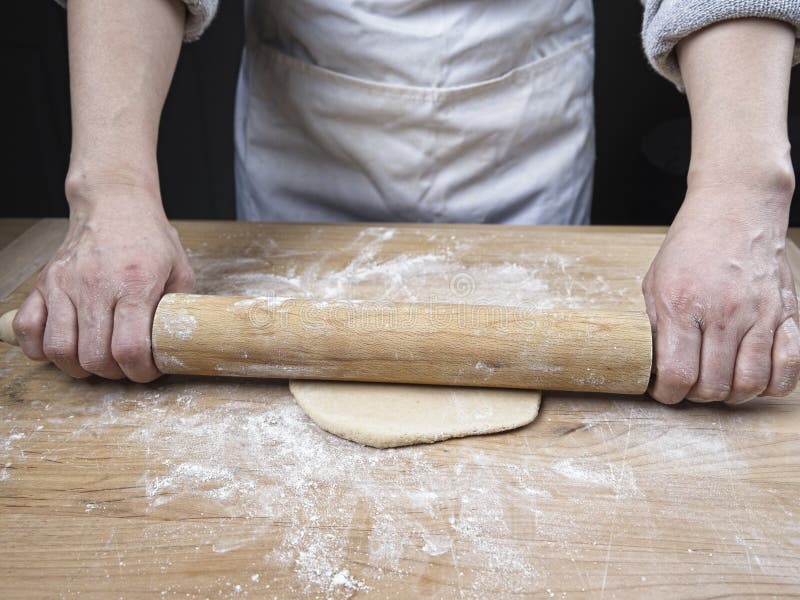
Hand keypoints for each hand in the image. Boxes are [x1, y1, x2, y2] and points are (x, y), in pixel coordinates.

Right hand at [12, 182, 193, 381]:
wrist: (114, 204)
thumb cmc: (150, 238)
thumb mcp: (180, 271)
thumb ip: (178, 309)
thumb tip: (177, 344)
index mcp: (135, 284)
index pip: (129, 348)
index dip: (140, 371)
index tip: (146, 370)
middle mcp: (95, 285)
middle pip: (94, 356)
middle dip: (113, 373)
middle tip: (124, 365)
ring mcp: (63, 284)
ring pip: (59, 349)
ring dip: (78, 366)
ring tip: (96, 359)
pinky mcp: (43, 283)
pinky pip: (28, 329)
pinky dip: (41, 348)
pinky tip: (64, 345)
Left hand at [643, 183, 799, 404]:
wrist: (736, 209)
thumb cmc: (691, 245)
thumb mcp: (654, 281)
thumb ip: (654, 324)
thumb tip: (652, 364)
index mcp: (681, 306)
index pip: (677, 374)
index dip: (667, 394)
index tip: (664, 391)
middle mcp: (723, 313)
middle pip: (714, 386)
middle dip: (696, 396)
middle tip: (690, 385)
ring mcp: (759, 315)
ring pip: (750, 384)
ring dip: (731, 395)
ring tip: (719, 382)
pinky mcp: (786, 314)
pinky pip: (789, 368)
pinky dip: (771, 384)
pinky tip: (753, 377)